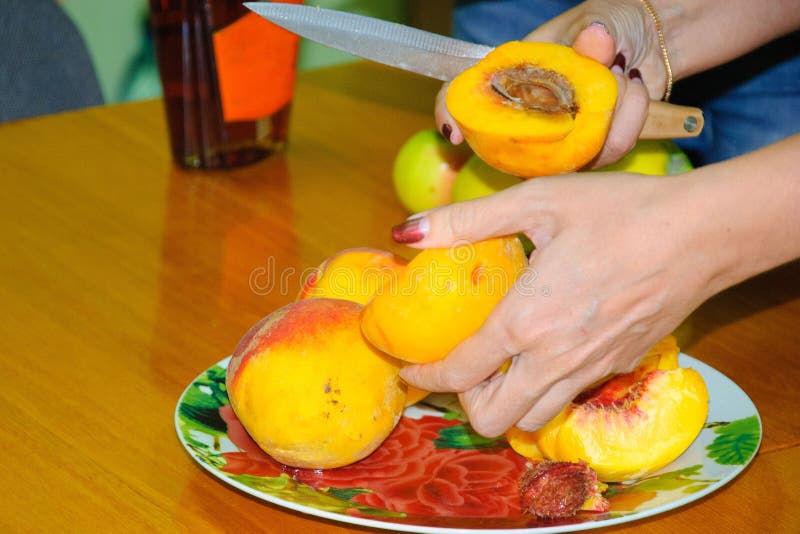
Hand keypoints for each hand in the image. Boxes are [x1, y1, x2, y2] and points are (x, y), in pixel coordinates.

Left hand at [397, 172, 715, 436]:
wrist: (701, 234)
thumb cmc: (618, 212)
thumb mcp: (536, 201)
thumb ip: (465, 220)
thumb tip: (405, 231)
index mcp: (526, 321)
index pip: (460, 373)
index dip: (425, 377)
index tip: (410, 368)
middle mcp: (555, 359)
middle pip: (493, 419)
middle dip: (463, 402)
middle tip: (459, 366)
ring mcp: (591, 370)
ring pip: (533, 419)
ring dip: (505, 403)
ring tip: (498, 364)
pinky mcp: (619, 368)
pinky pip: (568, 399)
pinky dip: (543, 391)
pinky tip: (544, 350)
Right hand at [436, 0, 667, 167]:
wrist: (650, 41)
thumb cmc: (611, 25)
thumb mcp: (598, 21)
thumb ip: (594, 34)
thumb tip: (596, 39)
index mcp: (514, 75)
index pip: (465, 96)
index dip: (452, 114)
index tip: (453, 134)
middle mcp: (528, 112)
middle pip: (513, 143)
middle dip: (565, 116)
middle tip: (609, 73)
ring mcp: (557, 138)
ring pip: (567, 151)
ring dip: (609, 110)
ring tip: (623, 74)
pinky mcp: (589, 154)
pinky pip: (604, 153)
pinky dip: (629, 120)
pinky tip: (635, 91)